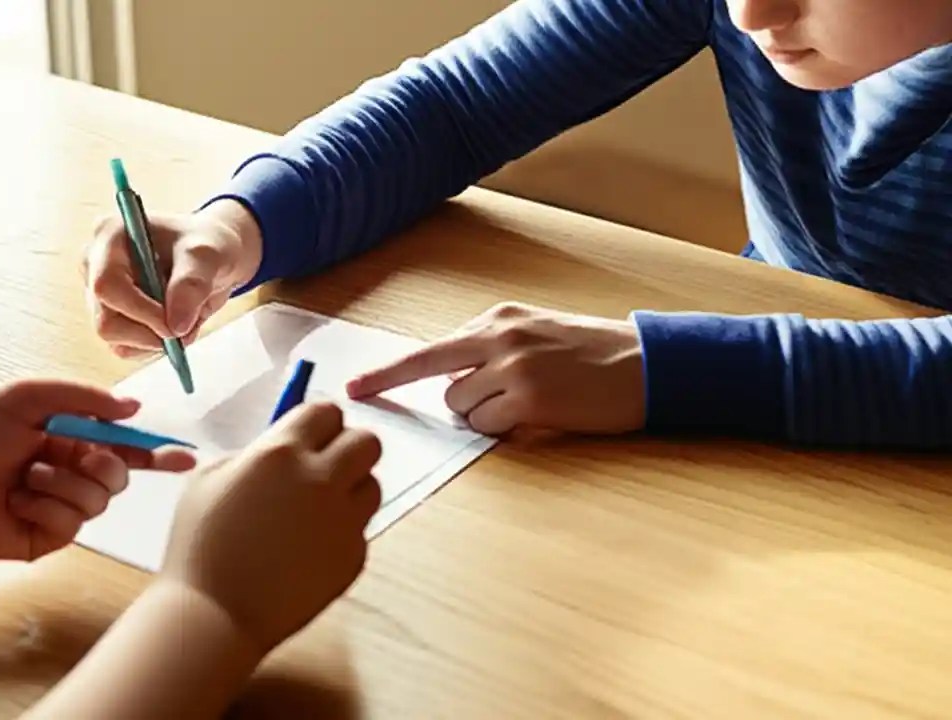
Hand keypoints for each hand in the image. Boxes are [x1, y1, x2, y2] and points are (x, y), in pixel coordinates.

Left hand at [0, 380, 195, 560]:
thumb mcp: (30, 395)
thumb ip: (86, 398)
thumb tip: (133, 407)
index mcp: (71, 439)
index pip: (125, 446)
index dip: (156, 452)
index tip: (185, 456)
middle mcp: (71, 473)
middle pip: (120, 475)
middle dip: (101, 464)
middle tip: (71, 454)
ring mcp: (60, 507)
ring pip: (98, 500)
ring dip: (61, 482)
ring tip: (25, 476)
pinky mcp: (47, 537)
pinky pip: (72, 523)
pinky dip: (44, 506)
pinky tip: (16, 500)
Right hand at [83, 199, 262, 358]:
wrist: (211, 260)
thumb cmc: (206, 247)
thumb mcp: (209, 256)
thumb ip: (192, 285)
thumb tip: (175, 325)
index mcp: (110, 237)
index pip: (106, 285)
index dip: (140, 311)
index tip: (176, 324)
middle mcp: (95, 266)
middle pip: (106, 322)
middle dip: (150, 333)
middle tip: (185, 327)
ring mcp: (99, 296)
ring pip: (116, 341)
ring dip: (156, 340)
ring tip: (186, 317)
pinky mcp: (111, 318)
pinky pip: (126, 349)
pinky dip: (155, 346)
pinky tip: (174, 324)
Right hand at [160, 403, 382, 652]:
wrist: (214, 613)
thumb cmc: (199, 544)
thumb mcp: (208, 478)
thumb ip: (252, 455)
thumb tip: (279, 450)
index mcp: (280, 452)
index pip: (327, 412)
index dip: (321, 423)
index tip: (312, 436)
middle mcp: (320, 480)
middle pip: (367, 442)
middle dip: (349, 449)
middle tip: (326, 467)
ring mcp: (343, 520)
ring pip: (373, 486)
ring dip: (351, 490)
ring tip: (317, 511)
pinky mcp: (354, 556)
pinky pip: (361, 530)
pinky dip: (342, 533)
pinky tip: (308, 549)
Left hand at [347, 302, 645, 434]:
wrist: (646, 362)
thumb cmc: (591, 354)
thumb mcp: (534, 333)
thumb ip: (490, 348)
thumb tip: (452, 378)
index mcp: (497, 320)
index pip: (429, 350)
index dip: (388, 372)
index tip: (356, 387)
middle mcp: (499, 338)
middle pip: (442, 384)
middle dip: (463, 401)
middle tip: (498, 402)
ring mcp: (513, 368)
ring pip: (463, 408)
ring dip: (486, 416)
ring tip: (529, 404)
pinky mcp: (530, 399)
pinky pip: (489, 426)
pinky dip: (505, 430)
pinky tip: (539, 416)